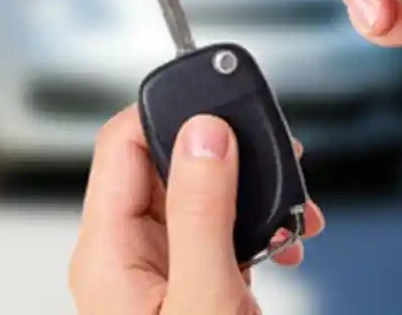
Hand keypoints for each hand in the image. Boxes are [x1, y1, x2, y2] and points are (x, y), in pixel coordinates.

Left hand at [70, 107, 323, 313]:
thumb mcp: (203, 296)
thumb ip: (201, 213)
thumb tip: (204, 134)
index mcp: (107, 251)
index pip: (121, 144)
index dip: (170, 114)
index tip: (223, 105)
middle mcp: (123, 257)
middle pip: (164, 168)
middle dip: (226, 156)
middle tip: (278, 156)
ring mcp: (155, 275)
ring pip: (198, 201)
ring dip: (249, 197)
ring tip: (294, 210)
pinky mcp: (188, 291)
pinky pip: (215, 238)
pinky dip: (254, 232)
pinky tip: (285, 245)